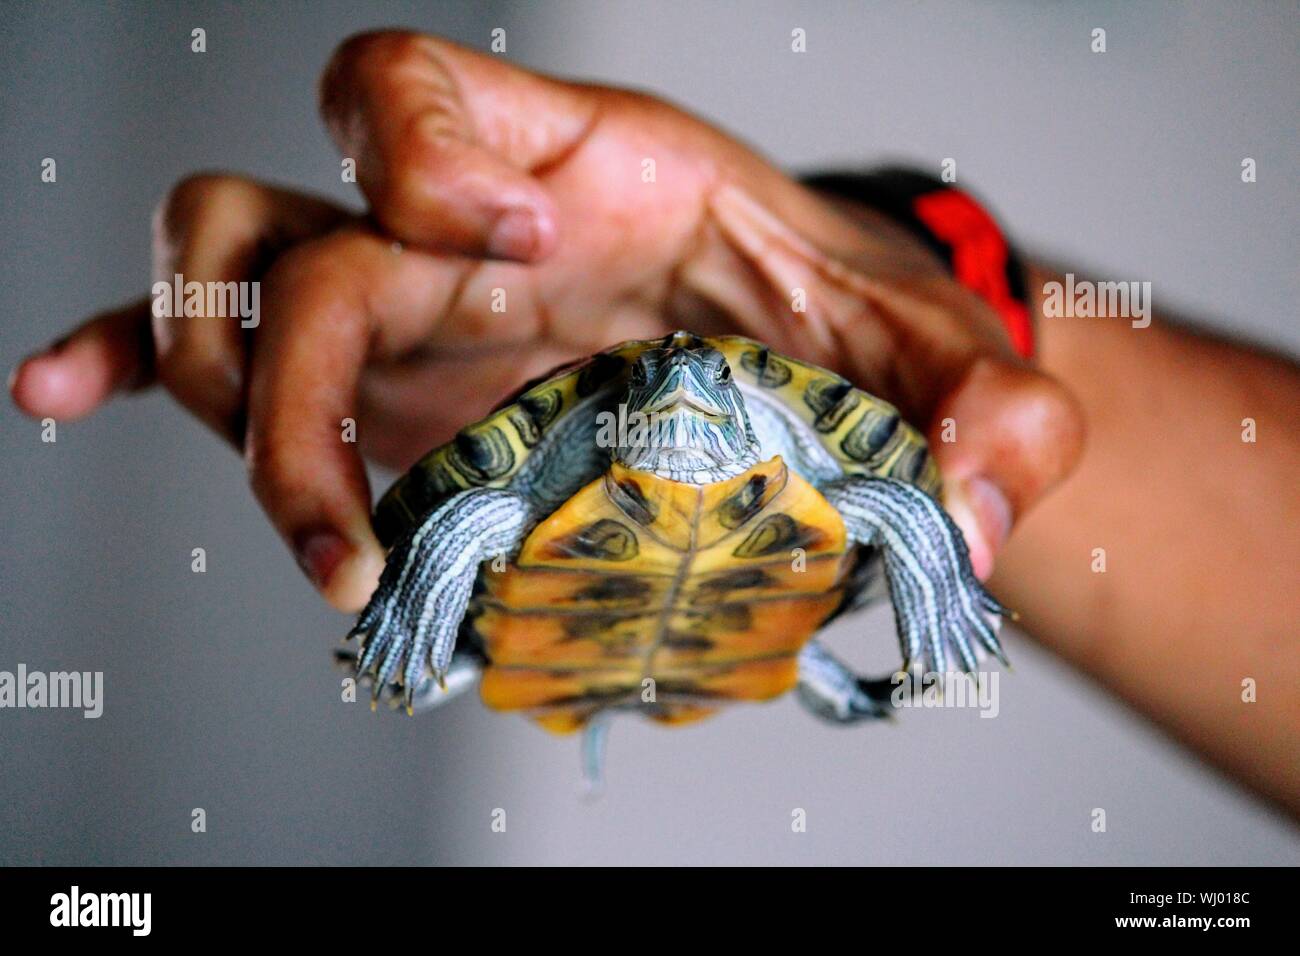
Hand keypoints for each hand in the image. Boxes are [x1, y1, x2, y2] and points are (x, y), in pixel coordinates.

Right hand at [9, 30, 1082, 610]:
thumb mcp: (927, 352)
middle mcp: (456, 224)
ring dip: (222, 403)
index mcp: (573, 163)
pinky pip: (216, 348)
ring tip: (315, 543)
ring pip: (229, 287)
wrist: (793, 359)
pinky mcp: (386, 385)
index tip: (487, 245)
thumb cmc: (832, 322)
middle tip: (362, 524)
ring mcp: (406, 307)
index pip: (418, 86)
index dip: (408, 146)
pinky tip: (66, 391)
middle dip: (296, 373)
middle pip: (289, 231)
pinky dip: (134, 362)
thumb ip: (987, 415)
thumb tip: (976, 518)